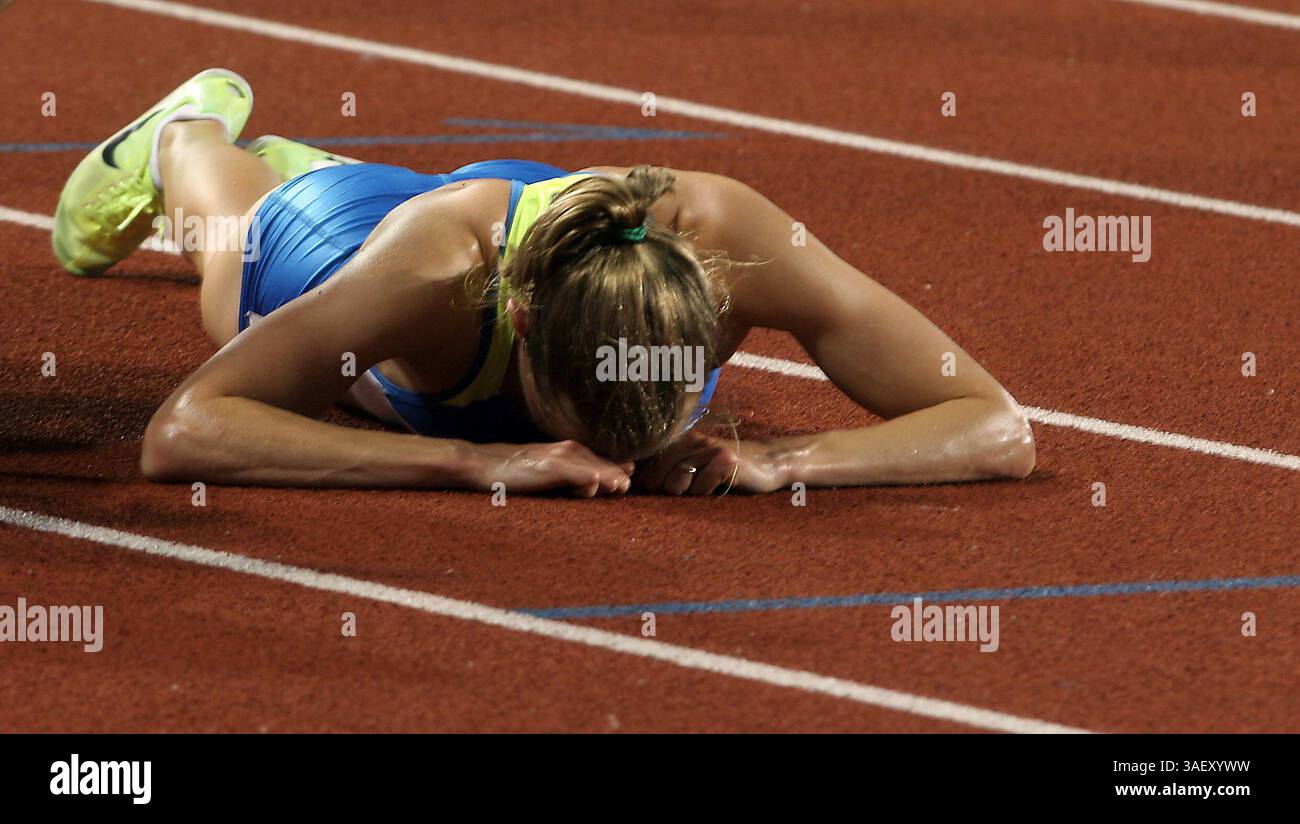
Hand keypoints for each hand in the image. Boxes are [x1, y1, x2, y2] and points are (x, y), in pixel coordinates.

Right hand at [472, 440, 632, 496]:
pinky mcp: (546, 468)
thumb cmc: (516, 473)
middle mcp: (568, 450)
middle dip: (614, 476)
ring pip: (589, 468)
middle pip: (600, 465)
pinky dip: (582, 477)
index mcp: (571, 452)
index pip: (601, 462)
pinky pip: (569, 473)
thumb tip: (595, 486)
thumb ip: (571, 479)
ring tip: (620, 486)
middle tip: (625, 486)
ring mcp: (557, 458)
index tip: (628, 477)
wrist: (484, 465)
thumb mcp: (548, 475)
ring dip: (605, 477)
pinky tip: (594, 481)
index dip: (616, 470)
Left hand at [633, 431, 786, 494]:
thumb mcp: (690, 467)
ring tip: (703, 484)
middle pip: (655, 478)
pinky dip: (708, 493)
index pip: (643, 467)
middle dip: (666, 492)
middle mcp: (688, 439)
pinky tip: (719, 484)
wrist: (765, 463)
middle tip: (690, 487)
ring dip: (688, 493)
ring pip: (676, 484)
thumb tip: (632, 483)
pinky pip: (701, 488)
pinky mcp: (724, 459)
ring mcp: (706, 447)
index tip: (660, 487)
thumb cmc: (721, 471)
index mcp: (676, 440)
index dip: (647, 483)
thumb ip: (662, 471)